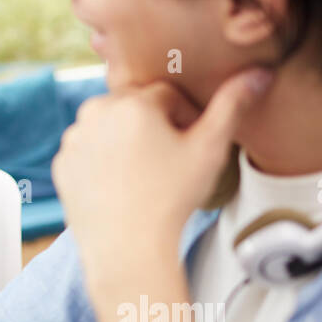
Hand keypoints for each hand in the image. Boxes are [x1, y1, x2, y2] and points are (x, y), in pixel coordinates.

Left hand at [52, 68, 270, 300]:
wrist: (127, 248)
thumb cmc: (171, 199)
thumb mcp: (209, 150)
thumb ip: (232, 106)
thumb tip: (260, 73)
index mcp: (132, 102)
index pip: (167, 95)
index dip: (185, 118)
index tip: (190, 145)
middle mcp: (95, 112)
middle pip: (135, 107)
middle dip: (154, 125)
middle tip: (170, 160)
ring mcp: (74, 138)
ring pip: (110, 127)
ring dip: (127, 139)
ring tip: (146, 173)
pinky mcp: (62, 163)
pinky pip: (89, 150)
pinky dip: (103, 160)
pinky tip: (122, 184)